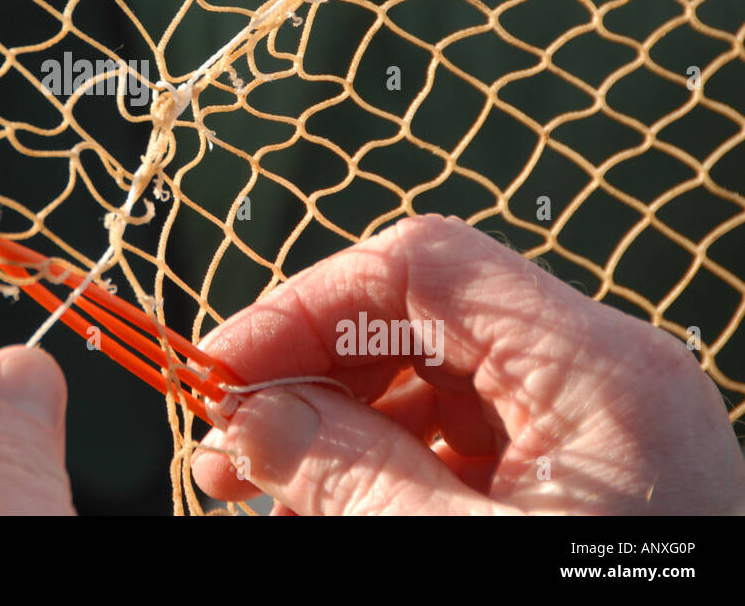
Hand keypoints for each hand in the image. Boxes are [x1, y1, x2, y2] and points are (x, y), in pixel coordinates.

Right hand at [192, 215, 744, 513]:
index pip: (423, 268)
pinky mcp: (575, 485)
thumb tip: (246, 415)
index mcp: (598, 372)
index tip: (223, 370)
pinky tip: (326, 512)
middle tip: (226, 445)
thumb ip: (350, 475)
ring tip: (259, 495)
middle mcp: (600, 382)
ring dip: (333, 433)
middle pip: (418, 324)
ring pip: (428, 389)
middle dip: (308, 378)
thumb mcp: (461, 556)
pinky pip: (456, 449)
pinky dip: (381, 473)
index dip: (304, 305)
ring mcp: (590, 435)